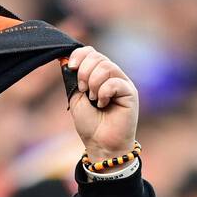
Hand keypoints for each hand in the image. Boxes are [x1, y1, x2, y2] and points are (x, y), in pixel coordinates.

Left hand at [66, 46, 139, 163]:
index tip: (72, 67)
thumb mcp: (76, 97)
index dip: (80, 55)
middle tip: (84, 91)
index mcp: (99, 75)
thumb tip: (66, 60)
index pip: (91, 52)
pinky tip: (103, 105)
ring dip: (93, 83)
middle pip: (98, 57)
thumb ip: (74, 79)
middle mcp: (113, 76)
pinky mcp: (130, 92)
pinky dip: (103, 93)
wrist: (101, 144)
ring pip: (106, 67)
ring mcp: (122, 83)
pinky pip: (114, 82)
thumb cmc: (90, 124)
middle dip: (85, 72)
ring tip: (93, 99)